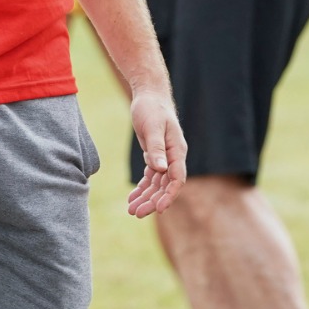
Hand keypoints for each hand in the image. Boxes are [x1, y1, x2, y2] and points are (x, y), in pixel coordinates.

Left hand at [125, 87, 185, 216]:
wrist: (149, 95)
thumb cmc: (152, 108)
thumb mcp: (152, 127)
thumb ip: (156, 148)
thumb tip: (161, 169)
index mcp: (177, 151)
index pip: (177, 179)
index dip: (168, 196)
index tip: (158, 209)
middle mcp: (173, 157)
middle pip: (165, 186)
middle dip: (152, 201)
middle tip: (136, 213)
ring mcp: (164, 158)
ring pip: (157, 184)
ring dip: (145, 197)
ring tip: (131, 210)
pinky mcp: (155, 155)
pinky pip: (150, 177)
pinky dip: (142, 187)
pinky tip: (132, 197)